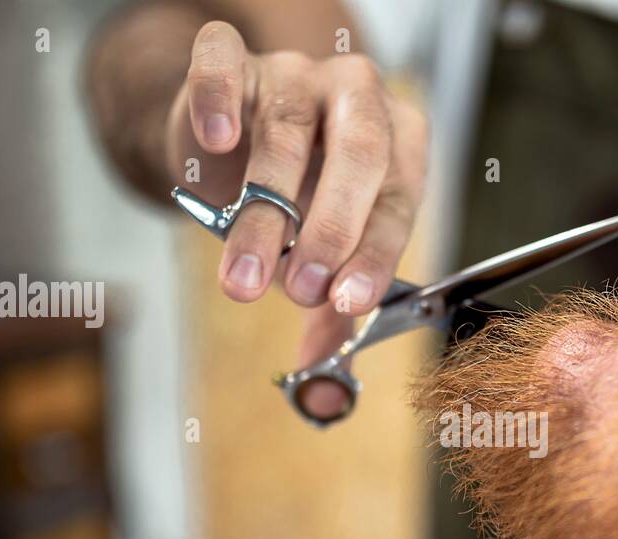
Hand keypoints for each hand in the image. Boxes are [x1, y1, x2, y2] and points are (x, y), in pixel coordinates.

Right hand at [166, 21, 426, 414]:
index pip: (399, 199)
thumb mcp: (321, 256)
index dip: (373, 253)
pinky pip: (222, 64)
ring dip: (265, 211)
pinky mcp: (231, 58)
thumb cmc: (294, 198)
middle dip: (330, 231)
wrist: (225, 136)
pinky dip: (220, 100)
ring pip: (286, 132)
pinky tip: (218, 142)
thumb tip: (325, 401)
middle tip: (298, 289)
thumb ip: (329, 319)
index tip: (347, 301)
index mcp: (398, 143)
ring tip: (244, 277)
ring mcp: (295, 71)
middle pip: (359, 153)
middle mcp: (357, 97)